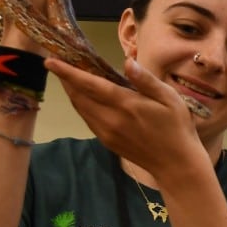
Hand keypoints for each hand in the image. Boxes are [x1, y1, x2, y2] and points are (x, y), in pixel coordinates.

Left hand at [47, 56, 208, 178]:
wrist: (175, 164)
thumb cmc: (177, 128)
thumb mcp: (170, 98)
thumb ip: (146, 80)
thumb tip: (128, 61)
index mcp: (126, 105)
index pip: (90, 85)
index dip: (68, 72)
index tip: (50, 61)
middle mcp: (110, 119)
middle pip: (79, 96)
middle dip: (66, 79)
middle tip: (59, 62)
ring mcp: (106, 132)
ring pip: (80, 108)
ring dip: (72, 92)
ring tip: (69, 77)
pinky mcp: (106, 141)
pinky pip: (87, 119)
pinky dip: (81, 105)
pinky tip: (85, 98)